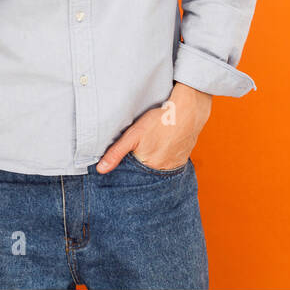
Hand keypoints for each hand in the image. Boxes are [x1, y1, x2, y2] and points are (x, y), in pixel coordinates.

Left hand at [96, 82, 211, 173]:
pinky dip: (164, 160)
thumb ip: (116, 153)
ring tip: (152, 148)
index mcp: (148, 167)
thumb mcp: (133, 135)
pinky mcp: (182, 161)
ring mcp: (174, 167)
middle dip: (140, 168)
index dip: (128, 170)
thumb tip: (101, 170)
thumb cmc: (159, 120)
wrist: (188, 112)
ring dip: (152, 164)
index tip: (127, 162)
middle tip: (142, 150)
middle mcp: (162, 171)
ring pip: (157, 171)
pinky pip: (169, 166)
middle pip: (145, 175)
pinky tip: (162, 149)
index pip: (132, 177)